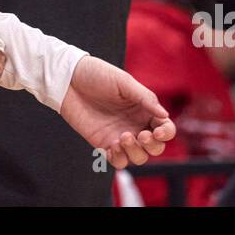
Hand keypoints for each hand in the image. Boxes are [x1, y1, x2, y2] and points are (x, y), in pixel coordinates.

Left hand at [59, 55, 174, 167]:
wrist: (68, 80)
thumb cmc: (97, 75)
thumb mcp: (124, 82)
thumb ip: (145, 98)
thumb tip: (164, 115)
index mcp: (144, 109)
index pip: (165, 128)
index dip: (166, 133)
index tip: (157, 132)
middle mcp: (135, 124)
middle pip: (155, 147)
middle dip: (152, 146)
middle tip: (141, 136)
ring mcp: (119, 136)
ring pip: (138, 157)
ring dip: (135, 153)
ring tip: (123, 138)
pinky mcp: (103, 143)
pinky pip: (117, 160)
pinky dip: (119, 159)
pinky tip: (111, 146)